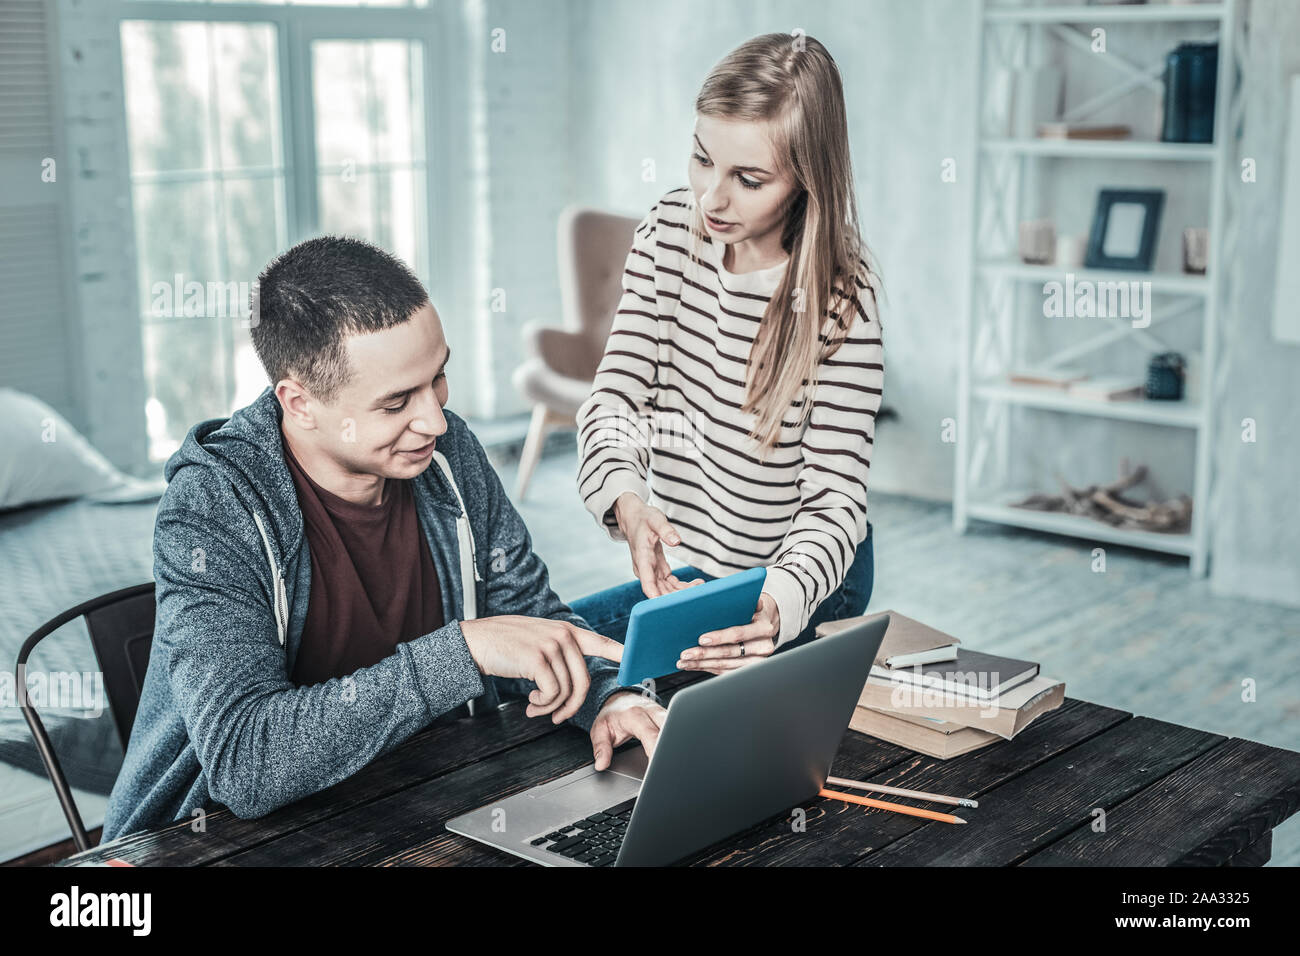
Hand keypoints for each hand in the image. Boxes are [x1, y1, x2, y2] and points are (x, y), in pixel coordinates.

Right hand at [460, 616, 621, 723]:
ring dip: (551, 708)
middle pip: (584, 682)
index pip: (602, 642)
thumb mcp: (538, 640)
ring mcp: (552, 645)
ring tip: (536, 709)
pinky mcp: (539, 658)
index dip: (622, 653)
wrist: (476, 642)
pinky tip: (531, 703)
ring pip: (567, 691)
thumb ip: (559, 652)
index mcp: (567, 631)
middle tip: (556, 717)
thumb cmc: (505, 645)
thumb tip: (575, 681)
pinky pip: (552, 694)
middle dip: (572, 706)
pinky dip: (543, 705)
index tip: (637, 662)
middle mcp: (564, 635)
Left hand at [589, 691, 667, 770]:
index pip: (650, 734)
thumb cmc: (612, 714)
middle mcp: (651, 712)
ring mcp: (662, 713)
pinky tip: (671, 752)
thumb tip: (601, 764)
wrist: (620, 699)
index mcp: (634, 715)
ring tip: (668, 762)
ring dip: (673, 744)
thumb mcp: (599, 730)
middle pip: (669, 729)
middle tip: (665, 766)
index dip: (655, 751)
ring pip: (675, 728)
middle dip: (669, 748)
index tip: (655, 766)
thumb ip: (601, 748)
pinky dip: (674, 740)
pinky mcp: (668, 717)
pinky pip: (675, 728)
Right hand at [613, 492, 704, 598]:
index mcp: (642, 558)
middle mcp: (645, 569)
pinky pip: (670, 584)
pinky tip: (696, 584)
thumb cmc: (644, 518)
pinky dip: (682, 586)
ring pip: (666, 589)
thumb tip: (676, 541)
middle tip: (697, 592)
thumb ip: (666, 530)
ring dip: (682, 592)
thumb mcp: (655, 519)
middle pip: (659, 590)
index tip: (667, 606)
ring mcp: (651, 572)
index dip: (656, 596)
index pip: (647, 583)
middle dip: (676, 595)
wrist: (634, 519)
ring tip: (700, 587)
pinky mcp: (657, 571)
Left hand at [678, 593, 780, 674]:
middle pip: (729, 653)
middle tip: (686, 653)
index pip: (738, 634)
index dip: (719, 637)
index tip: (701, 639)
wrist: (766, 624)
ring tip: (684, 661)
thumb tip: (732, 595)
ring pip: (725, 665)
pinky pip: (724, 671)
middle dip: (705, 654)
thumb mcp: (753, 603)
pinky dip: (706, 668)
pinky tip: (692, 665)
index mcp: (764, 629)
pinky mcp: (747, 669)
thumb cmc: (755, 612)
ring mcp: (756, 661)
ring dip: (701, 664)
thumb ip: (744, 601)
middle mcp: (763, 647)